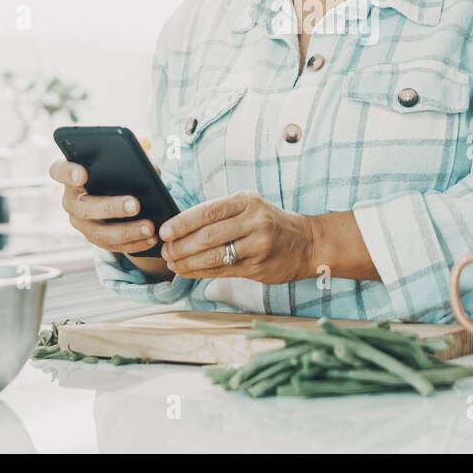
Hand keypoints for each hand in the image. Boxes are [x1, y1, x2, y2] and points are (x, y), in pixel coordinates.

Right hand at [48, 159, 164, 260]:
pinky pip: (111, 245)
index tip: (83, 174)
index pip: (59, 171)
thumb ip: (134, 152)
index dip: (68, 173)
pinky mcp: (94, 238)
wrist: (121, 191)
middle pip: (84, 207)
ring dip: (126, 231)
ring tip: (149, 227)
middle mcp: (71, 201)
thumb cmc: (119, 168)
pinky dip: (133, 244)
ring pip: (99, 232)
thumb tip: (150, 161)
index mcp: (72, 176)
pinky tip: (151, 238)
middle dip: (111, 207)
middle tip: (135, 205)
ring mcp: (81, 223)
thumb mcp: (125, 157)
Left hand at [160, 191, 314, 283]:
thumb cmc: (271, 223)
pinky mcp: (258, 267)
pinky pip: (222, 270)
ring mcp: (258, 245)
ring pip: (214, 255)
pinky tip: (188, 271)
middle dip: (181, 245)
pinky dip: (200, 272)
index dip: (182, 222)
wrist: (307, 243)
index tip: (164, 231)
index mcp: (247, 201)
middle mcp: (254, 221)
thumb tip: (180, 225)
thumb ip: (221, 214)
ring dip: (188, 261)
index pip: (208, 211)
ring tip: (173, 263)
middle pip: (208, 235)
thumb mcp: (250, 207)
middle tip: (166, 251)